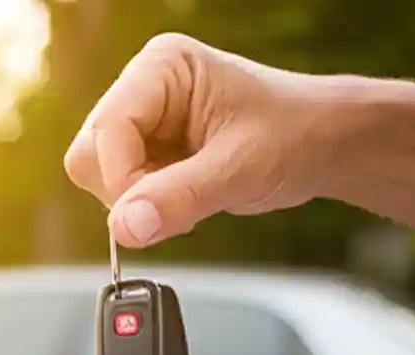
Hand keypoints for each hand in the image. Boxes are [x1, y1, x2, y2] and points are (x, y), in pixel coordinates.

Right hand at [63, 33, 340, 246]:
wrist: (324, 143)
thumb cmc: (295, 134)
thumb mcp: (240, 169)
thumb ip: (179, 197)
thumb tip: (124, 228)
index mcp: (161, 67)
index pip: (106, 133)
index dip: (124, 182)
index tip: (155, 215)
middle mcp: (142, 87)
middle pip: (90, 156)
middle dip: (131, 192)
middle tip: (186, 199)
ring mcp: (142, 120)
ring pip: (99, 178)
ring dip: (142, 201)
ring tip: (197, 192)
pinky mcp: (147, 150)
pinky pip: (121, 192)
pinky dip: (151, 207)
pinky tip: (190, 195)